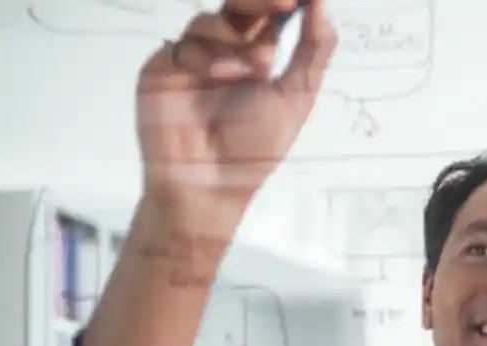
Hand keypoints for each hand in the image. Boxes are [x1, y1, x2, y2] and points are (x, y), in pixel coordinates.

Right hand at [136, 0, 336, 210]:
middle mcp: (222, 50)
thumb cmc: (254, 148)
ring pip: (211, 20)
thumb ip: (312, 52)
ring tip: (261, 66)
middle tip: (285, 1)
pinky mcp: (163, 68)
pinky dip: (209, 54)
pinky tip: (224, 74)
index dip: (282, 3)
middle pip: (235, 5)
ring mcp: (191, 58)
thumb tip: (323, 6)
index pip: (266, 13)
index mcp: (255, 54)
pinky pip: (184, 44)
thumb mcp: (297, 97)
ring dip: (240, 39)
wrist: (213, 185)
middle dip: (259, 0)